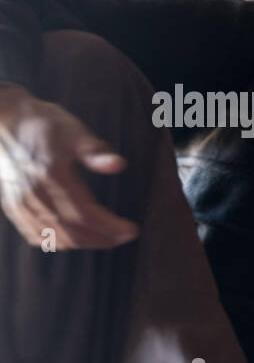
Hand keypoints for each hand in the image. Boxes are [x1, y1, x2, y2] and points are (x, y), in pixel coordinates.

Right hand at [0, 84, 137, 249]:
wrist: (2, 119)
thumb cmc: (39, 123)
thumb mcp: (72, 130)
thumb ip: (95, 151)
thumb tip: (118, 165)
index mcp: (51, 175)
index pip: (85, 213)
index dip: (110, 227)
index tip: (131, 230)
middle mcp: (34, 194)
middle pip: (72, 231)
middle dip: (102, 239)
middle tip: (123, 237)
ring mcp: (20, 202)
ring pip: (54, 236)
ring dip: (83, 243)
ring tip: (105, 239)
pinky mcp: (12, 205)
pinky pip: (34, 234)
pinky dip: (57, 242)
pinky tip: (73, 239)